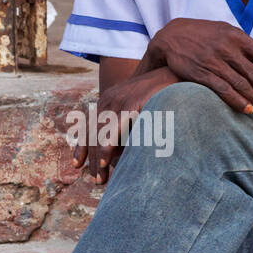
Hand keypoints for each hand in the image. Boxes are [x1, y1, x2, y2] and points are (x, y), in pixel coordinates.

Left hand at [71, 69, 177, 184]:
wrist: (175, 74)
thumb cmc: (161, 94)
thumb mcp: (139, 106)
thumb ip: (128, 122)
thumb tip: (122, 146)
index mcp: (108, 99)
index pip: (89, 125)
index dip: (81, 146)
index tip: (77, 164)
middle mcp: (108, 99)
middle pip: (90, 133)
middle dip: (90, 158)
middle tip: (95, 179)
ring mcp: (118, 101)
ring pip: (99, 135)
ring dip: (98, 160)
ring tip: (100, 178)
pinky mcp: (129, 105)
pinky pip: (112, 131)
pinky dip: (106, 148)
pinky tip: (106, 163)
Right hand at [146, 18, 252, 116]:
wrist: (172, 36)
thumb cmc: (205, 35)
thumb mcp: (226, 33)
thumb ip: (246, 47)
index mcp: (238, 37)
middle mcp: (228, 48)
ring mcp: (215, 61)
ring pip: (242, 85)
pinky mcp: (202, 73)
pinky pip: (224, 90)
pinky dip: (237, 101)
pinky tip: (248, 110)